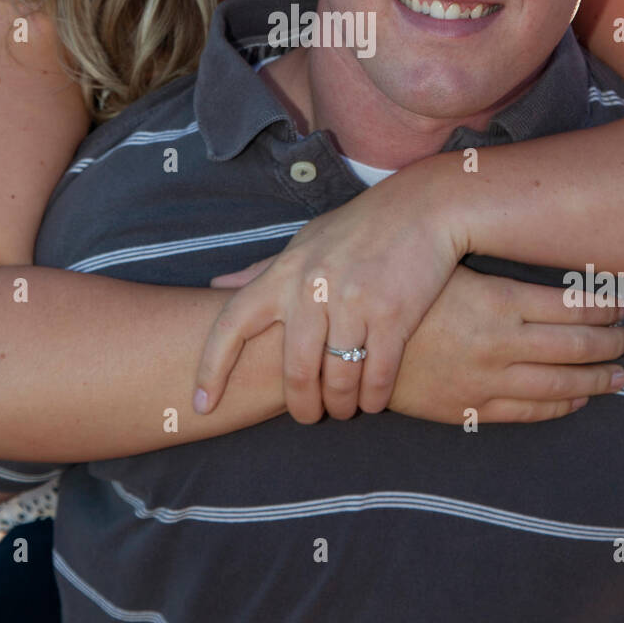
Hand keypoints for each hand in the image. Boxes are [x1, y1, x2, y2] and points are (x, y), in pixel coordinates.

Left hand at [195, 170, 464, 422]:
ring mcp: (353, 301)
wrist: (423, 207)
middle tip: (309, 416)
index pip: (231, 325)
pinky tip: (372, 401)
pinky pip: (377, 376)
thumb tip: (217, 284)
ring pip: (338, 380)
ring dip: (341, 406)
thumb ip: (263, 270)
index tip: (200, 404)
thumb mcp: (305, 241)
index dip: (211, 369)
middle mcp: (312, 288)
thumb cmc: (359, 227)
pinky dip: (373, 398)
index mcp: (285, 272)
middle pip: (295, 371)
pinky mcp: (393, 314)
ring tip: (344, 410)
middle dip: (302, 405)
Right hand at [389, 264, 623, 424]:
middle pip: (577, 347)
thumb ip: (497, 271)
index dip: (604, 307)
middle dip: (611, 342)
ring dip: (598, 378)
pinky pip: (530, 411)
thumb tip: (542, 259)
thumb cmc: (401, 294)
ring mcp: (488, 380)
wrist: (352, 344)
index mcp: (498, 301)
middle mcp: (500, 343)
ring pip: (561, 384)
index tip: (623, 304)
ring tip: (620, 373)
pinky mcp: (472, 408)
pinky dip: (562, 405)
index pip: (572, 307)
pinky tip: (578, 397)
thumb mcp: (449, 269)